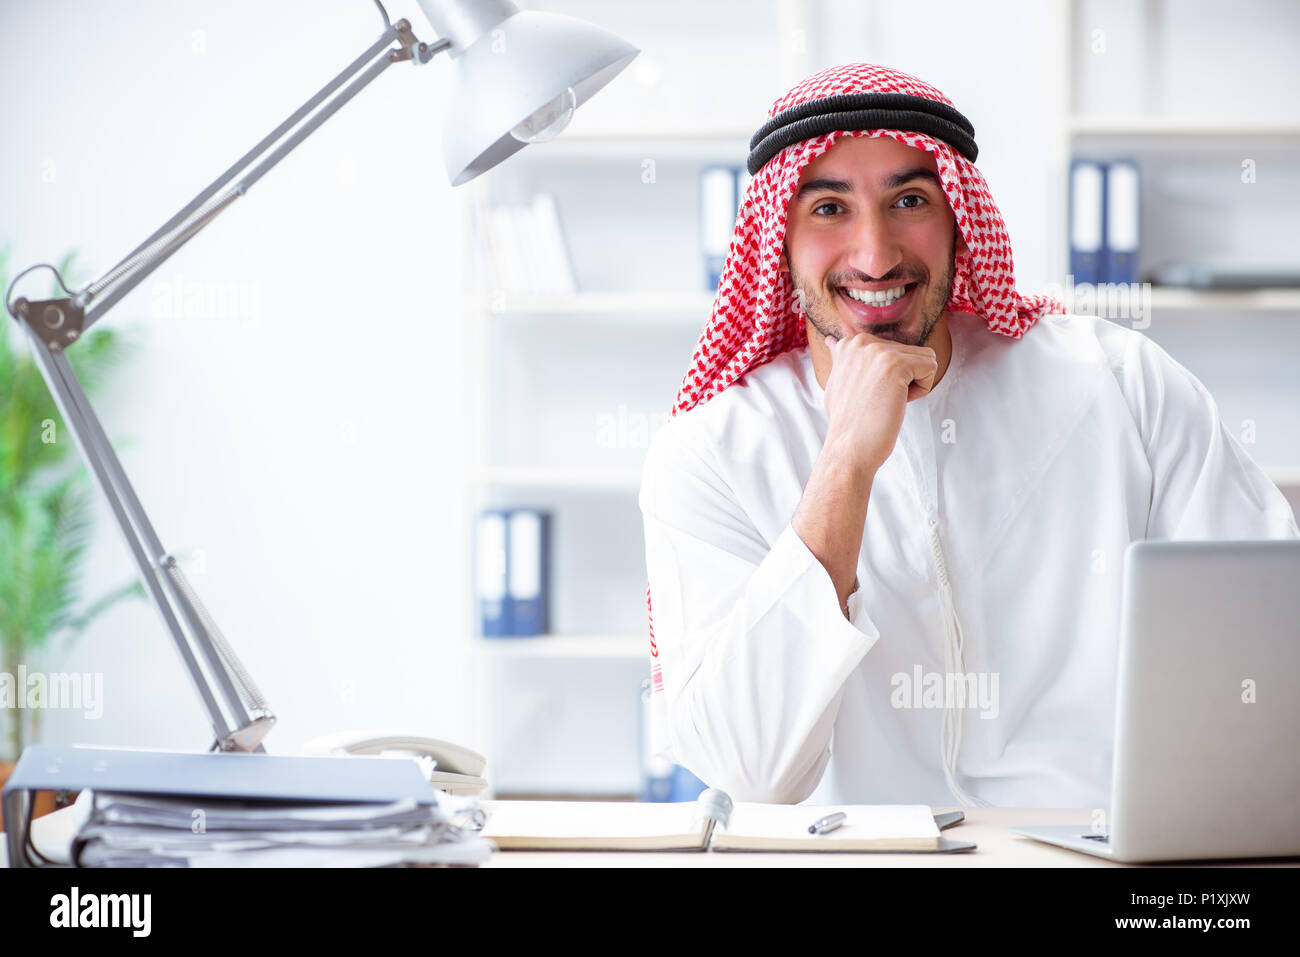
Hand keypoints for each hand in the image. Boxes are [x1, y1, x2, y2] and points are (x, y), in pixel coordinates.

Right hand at [821, 332, 937, 473]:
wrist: (848, 448)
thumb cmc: (847, 423)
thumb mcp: (837, 381)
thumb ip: (842, 359)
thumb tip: (832, 340)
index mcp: (849, 344)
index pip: (894, 350)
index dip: (889, 377)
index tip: (870, 393)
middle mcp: (861, 342)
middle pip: (910, 353)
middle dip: (903, 380)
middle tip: (879, 400)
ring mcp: (878, 351)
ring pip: (924, 359)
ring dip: (913, 384)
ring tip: (887, 400)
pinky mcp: (896, 363)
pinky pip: (930, 368)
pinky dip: (921, 390)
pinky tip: (897, 402)